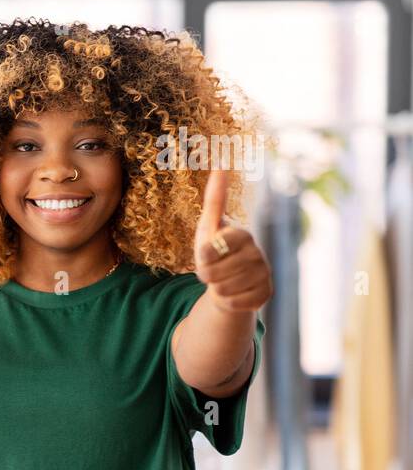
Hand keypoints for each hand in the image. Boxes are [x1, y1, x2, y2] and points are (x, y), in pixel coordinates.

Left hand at [194, 169, 272, 312]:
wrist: (226, 282)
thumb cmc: (214, 253)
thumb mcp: (208, 227)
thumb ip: (214, 200)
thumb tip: (220, 165)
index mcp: (243, 235)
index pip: (215, 248)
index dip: (204, 256)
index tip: (205, 254)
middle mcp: (258, 253)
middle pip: (214, 272)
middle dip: (204, 275)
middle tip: (210, 271)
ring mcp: (264, 274)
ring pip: (224, 289)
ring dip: (215, 289)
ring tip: (220, 281)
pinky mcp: (266, 294)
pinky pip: (235, 304)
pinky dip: (227, 302)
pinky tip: (232, 294)